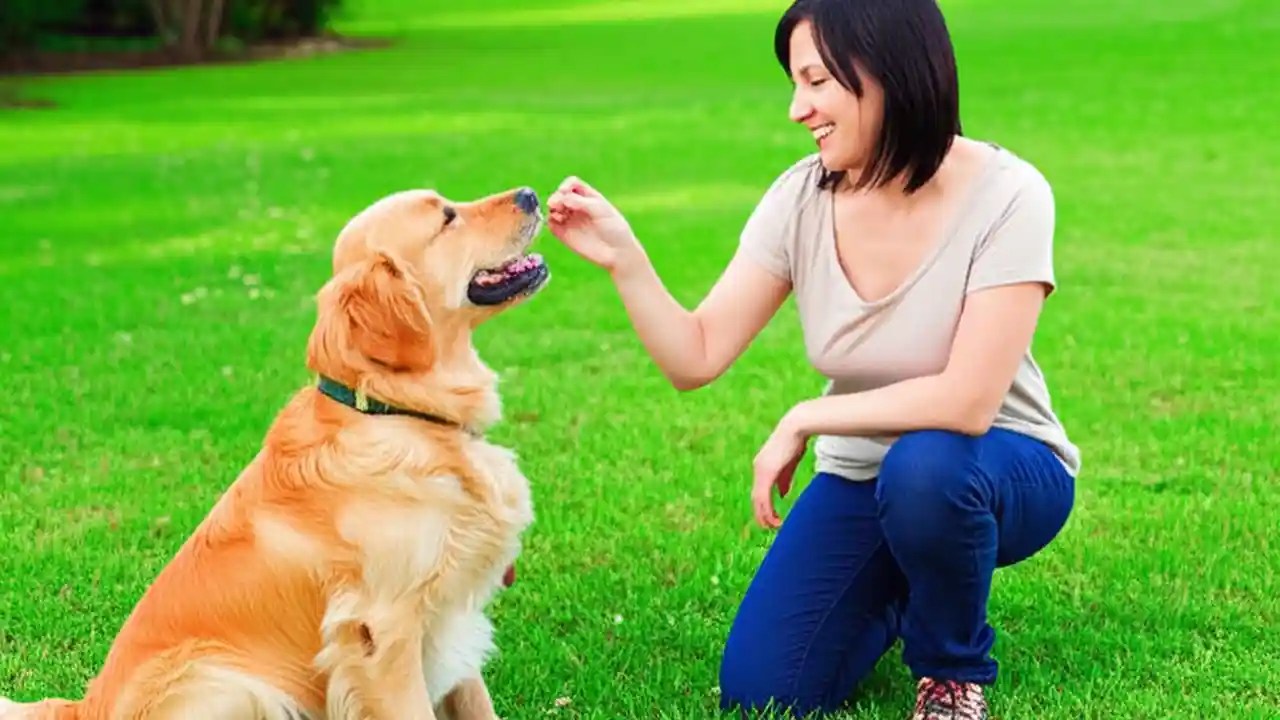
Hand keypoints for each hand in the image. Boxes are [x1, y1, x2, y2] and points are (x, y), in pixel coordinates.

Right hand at [546, 176, 641, 272]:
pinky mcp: (565, 234)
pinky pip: (552, 224)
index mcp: (589, 197)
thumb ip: (580, 202)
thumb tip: (561, 198)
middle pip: (560, 195)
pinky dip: (550, 221)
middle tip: (556, 204)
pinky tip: (556, 222)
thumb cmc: (614, 229)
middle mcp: (578, 207)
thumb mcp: (600, 210)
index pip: (572, 184)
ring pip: (554, 208)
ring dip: (552, 208)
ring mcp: (571, 220)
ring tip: (558, 214)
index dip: (566, 185)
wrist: (617, 253)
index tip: (564, 191)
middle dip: (556, 197)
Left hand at [751, 414, 806, 528]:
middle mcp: (758, 468)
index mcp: (762, 466)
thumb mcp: (789, 463)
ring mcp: (761, 470)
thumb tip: (781, 494)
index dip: (763, 505)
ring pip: (758, 499)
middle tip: (768, 526)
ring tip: (773, 526)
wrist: (795, 427)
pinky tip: (774, 517)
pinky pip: (764, 496)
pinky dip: (768, 509)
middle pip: (756, 497)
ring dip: (765, 515)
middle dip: (761, 514)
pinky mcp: (767, 472)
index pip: (759, 490)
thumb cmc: (795, 441)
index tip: (769, 517)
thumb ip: (784, 479)